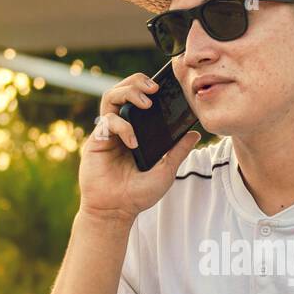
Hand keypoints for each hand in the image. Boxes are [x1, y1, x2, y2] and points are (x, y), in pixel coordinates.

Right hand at [78, 72, 201, 223]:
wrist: (116, 210)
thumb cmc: (139, 194)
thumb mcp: (166, 171)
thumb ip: (178, 151)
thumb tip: (195, 134)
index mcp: (138, 131)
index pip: (142, 100)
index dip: (150, 88)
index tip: (166, 85)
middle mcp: (122, 127)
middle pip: (124, 90)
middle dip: (138, 82)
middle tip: (154, 88)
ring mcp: (108, 132)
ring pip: (111, 97)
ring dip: (128, 92)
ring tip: (146, 101)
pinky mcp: (97, 139)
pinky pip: (108, 120)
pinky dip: (123, 127)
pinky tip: (133, 142)